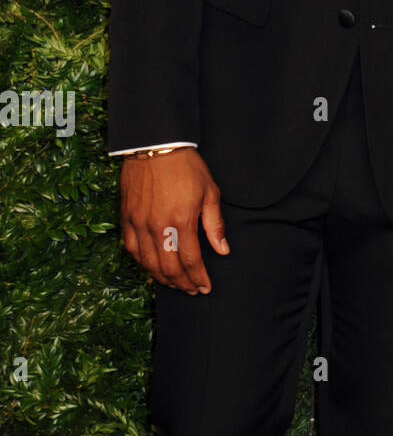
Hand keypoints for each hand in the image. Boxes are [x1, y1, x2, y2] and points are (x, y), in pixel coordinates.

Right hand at [119, 149, 228, 294]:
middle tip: (192, 290)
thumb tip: (222, 250)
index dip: (198, 277)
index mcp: (181, 220)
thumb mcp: (210, 192)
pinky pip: (131, 249)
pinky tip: (152, 268)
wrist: (156, 146)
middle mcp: (157, 227)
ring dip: (162, 278)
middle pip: (168, 267)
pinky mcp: (126, 218)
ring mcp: (139, 224)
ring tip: (175, 284)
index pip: (190, 260)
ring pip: (148, 263)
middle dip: (182, 283)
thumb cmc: (187, 167)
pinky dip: (142, 263)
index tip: (205, 287)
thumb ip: (214, 224)